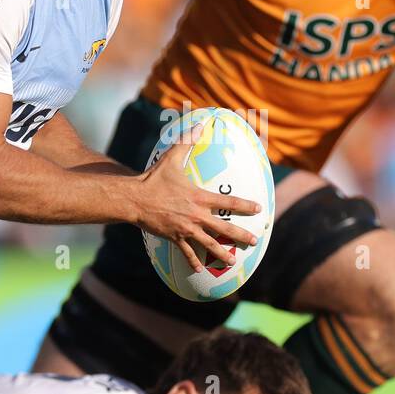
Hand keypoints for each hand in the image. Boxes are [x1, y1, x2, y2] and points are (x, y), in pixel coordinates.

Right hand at [135, 122, 261, 271]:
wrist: (135, 199)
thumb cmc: (154, 178)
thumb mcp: (172, 158)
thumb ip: (188, 141)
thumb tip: (200, 123)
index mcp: (199, 197)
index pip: (229, 203)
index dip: (246, 206)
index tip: (259, 210)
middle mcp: (197, 215)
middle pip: (225, 228)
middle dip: (241, 236)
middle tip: (254, 241)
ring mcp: (186, 229)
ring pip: (209, 244)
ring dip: (222, 254)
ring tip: (233, 261)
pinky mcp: (175, 237)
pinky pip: (187, 252)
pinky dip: (194, 261)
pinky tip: (202, 270)